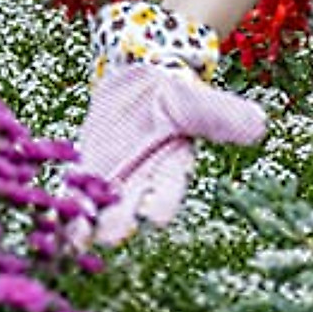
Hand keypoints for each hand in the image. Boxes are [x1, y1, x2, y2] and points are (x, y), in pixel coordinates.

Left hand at [74, 2, 265, 244]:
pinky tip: (52, 221)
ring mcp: (114, 175)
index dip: (163, 200)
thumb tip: (259, 125)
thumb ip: (218, 114)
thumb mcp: (193, 96)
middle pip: (132, 204)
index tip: (156, 214)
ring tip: (76, 237)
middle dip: (120, 218)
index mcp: (172, 165)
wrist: (138, 74)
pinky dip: (64, 204)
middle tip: (110, 233)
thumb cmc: (172, 89)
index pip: (169, 187)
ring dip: (88, 221)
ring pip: (100, 204)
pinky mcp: (87, 165)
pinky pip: (75, 189)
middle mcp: (143, 179)